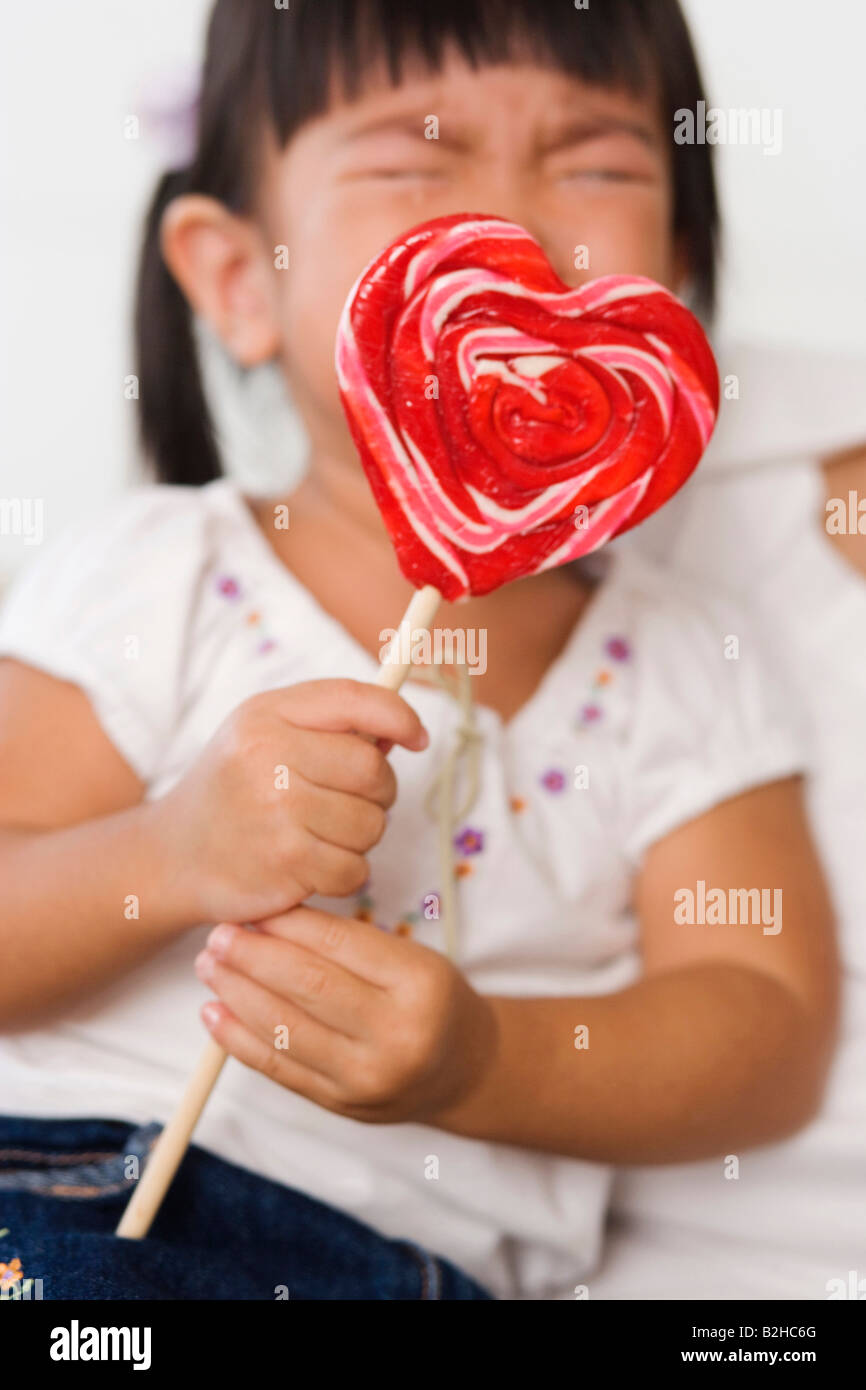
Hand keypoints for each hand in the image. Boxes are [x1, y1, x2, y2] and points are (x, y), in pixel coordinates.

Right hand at [148, 679, 428, 924]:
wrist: (174, 854)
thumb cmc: (236, 786)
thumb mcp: (265, 730)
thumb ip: (330, 720)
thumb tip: (405, 731)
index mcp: (267, 715)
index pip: (356, 700)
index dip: (400, 716)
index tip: (418, 738)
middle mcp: (268, 757)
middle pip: (373, 771)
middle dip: (378, 791)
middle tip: (351, 800)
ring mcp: (276, 812)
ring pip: (371, 824)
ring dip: (360, 837)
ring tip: (321, 833)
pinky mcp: (285, 863)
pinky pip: (355, 869)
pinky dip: (344, 873)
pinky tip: (312, 864)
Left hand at [193, 906, 499, 1123]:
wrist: (463, 1070)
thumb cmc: (431, 1000)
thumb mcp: (413, 959)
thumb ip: (351, 944)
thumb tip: (271, 920)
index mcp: (419, 982)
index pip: (339, 945)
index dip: (288, 924)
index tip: (254, 908)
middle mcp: (396, 1033)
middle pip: (308, 985)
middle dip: (252, 956)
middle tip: (218, 935)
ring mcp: (366, 1076)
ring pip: (285, 1029)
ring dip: (237, 993)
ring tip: (209, 967)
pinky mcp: (340, 1104)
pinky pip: (278, 1069)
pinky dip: (238, 1040)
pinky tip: (214, 1012)